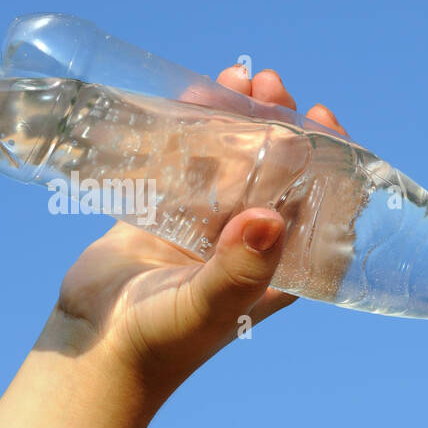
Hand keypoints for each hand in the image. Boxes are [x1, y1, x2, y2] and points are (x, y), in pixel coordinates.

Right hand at [35, 68, 346, 399]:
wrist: (96, 350)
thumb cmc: (164, 338)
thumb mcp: (210, 304)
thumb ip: (241, 268)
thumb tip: (272, 219)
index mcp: (281, 263)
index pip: (322, 204)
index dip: (330, 158)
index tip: (322, 118)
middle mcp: (252, 241)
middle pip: (279, 170)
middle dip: (280, 123)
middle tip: (269, 83)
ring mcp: (209, 224)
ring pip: (234, 157)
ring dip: (239, 116)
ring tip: (237, 76)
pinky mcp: (166, 212)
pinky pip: (187, 160)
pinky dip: (193, 127)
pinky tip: (195, 94)